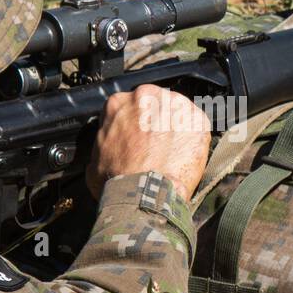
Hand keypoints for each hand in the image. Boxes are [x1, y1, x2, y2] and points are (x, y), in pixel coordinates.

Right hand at [86, 84, 210, 202]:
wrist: (143, 195)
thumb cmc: (118, 181)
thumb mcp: (95, 158)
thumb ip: (107, 140)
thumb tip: (112, 145)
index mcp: (119, 103)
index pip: (130, 106)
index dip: (136, 124)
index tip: (139, 137)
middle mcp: (147, 97)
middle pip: (155, 104)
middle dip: (157, 122)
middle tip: (157, 146)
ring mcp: (175, 105)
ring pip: (177, 112)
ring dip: (176, 128)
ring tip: (173, 153)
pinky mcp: (197, 120)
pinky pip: (197, 125)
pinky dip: (194, 139)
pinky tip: (186, 155)